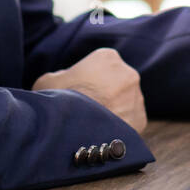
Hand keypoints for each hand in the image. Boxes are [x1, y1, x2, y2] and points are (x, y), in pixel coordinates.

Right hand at [32, 48, 146, 133]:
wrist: (71, 130)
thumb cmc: (58, 101)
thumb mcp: (48, 80)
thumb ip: (62, 74)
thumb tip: (67, 79)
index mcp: (108, 57)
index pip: (101, 65)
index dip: (88, 79)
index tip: (80, 91)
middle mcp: (128, 73)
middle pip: (116, 82)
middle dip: (105, 93)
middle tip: (87, 108)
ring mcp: (137, 97)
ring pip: (126, 102)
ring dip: (114, 109)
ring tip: (94, 123)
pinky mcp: (140, 119)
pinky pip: (130, 121)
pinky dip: (119, 126)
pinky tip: (103, 132)